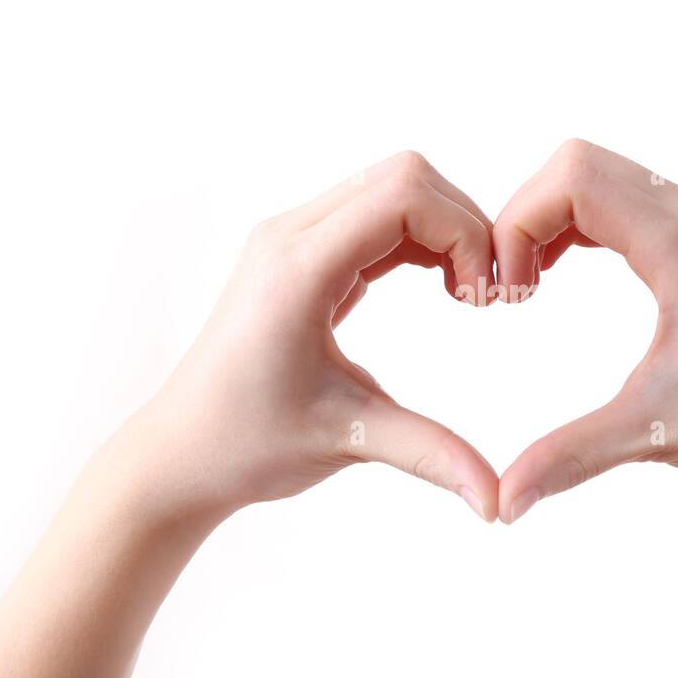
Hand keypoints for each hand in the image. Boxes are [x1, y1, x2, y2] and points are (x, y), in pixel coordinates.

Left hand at [113, 150, 500, 522]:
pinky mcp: (299, 257)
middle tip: (486, 295)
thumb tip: (497, 501)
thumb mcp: (348, 442)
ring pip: (391, 188)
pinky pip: (373, 217)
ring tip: (468, 293)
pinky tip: (441, 285)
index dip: (465, 232)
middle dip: (462, 224)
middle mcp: (291, 237)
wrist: (180, 454)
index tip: (484, 298)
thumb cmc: (246, 446)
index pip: (403, 194)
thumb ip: (431, 455)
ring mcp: (292, 242)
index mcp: (298, 268)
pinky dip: (419, 239)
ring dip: (443, 229)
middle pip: (403, 176)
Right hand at [493, 139, 677, 522]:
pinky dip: (584, 224)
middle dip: (526, 214)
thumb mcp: (653, 436)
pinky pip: (630, 200)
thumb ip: (569, 457)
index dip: (518, 222)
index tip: (508, 292)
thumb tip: (502, 503)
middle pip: (580, 163)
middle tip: (511, 288)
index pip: (574, 179)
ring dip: (553, 217)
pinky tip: (564, 274)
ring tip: (530, 283)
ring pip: (604, 175)